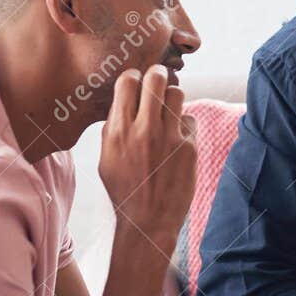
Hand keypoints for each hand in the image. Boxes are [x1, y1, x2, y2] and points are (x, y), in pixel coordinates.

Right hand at [99, 66, 196, 250]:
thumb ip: (114, 128)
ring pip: (177, 92)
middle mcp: (143, 129)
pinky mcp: (189, 147)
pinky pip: (189, 119)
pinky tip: (177, 139)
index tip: (137, 82)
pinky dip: (184, 125)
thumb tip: (123, 100)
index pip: (127, 81)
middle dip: (158, 75)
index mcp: (117, 131)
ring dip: (173, 98)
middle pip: (155, 78)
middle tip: (158, 81)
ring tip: (168, 111)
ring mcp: (168, 137)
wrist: (148, 221)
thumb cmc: (125, 189)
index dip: (134, 77)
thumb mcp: (107, 158)